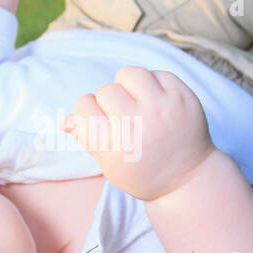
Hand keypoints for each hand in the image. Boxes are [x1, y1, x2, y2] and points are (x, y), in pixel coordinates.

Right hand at [61, 66, 215, 201]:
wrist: (188, 179)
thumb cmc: (142, 172)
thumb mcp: (110, 164)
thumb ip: (87, 138)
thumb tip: (65, 121)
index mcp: (115, 145)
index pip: (84, 106)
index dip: (89, 112)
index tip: (102, 122)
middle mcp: (138, 125)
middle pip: (106, 90)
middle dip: (111, 102)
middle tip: (124, 117)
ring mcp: (163, 108)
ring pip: (129, 73)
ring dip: (129, 86)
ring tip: (137, 102)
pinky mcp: (184, 97)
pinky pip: (157, 73)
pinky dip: (153, 84)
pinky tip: (157, 101)